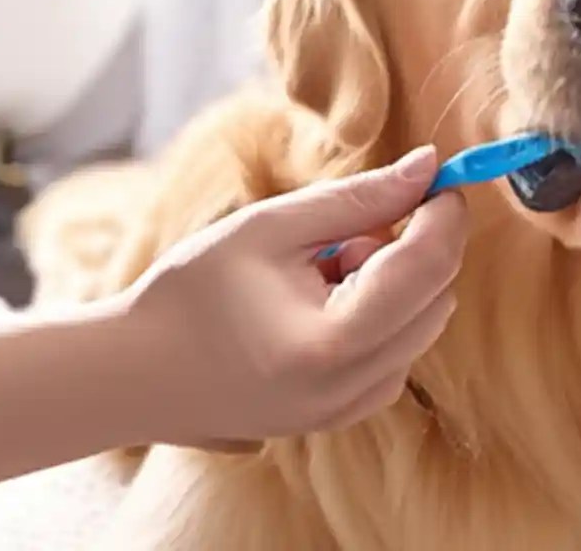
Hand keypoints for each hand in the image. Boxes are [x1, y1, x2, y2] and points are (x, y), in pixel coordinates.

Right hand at [121, 146, 466, 445]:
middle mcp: (352, 390)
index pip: (428, 267)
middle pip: (437, 298)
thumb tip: (429, 166)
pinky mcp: (346, 416)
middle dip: (412, 250)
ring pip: (424, 325)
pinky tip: (321, 306)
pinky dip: (381, 317)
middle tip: (345, 233)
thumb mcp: (271, 227)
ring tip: (320, 273)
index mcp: (332, 343)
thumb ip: (359, 198)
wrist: (135, 374)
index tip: (439, 178)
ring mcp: (351, 411)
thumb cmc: (191, 292)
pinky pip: (399, 353)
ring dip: (394, 285)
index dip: (445, 215)